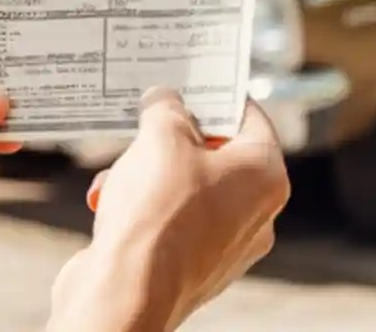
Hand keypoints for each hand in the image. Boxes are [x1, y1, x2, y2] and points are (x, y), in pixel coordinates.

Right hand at [48, 89, 289, 331]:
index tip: (190, 83)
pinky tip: (109, 203)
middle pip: (218, 154)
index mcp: (266, 176)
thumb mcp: (161, 137)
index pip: (252, 118)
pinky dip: (142, 208)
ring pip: (188, 188)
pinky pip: (171, 222)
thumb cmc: (156, 213)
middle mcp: (256, 214)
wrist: (125, 293)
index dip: (217, 96)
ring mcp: (226, 245)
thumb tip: (165, 99)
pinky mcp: (192, 268)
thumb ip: (166, 109)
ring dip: (149, 173)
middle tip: (144, 125)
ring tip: (118, 174)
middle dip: (172, 139)